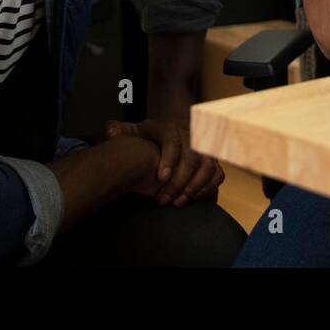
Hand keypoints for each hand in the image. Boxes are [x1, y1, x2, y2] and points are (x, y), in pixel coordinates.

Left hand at [105, 117, 223, 207]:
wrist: (170, 133)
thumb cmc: (150, 137)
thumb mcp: (134, 131)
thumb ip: (120, 130)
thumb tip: (111, 131)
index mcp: (168, 126)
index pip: (172, 139)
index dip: (168, 158)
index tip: (160, 178)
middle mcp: (190, 134)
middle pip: (192, 157)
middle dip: (178, 181)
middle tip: (163, 199)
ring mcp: (204, 147)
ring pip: (208, 166)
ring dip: (194, 187)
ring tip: (177, 202)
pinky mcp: (213, 160)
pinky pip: (218, 175)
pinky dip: (208, 188)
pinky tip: (191, 199)